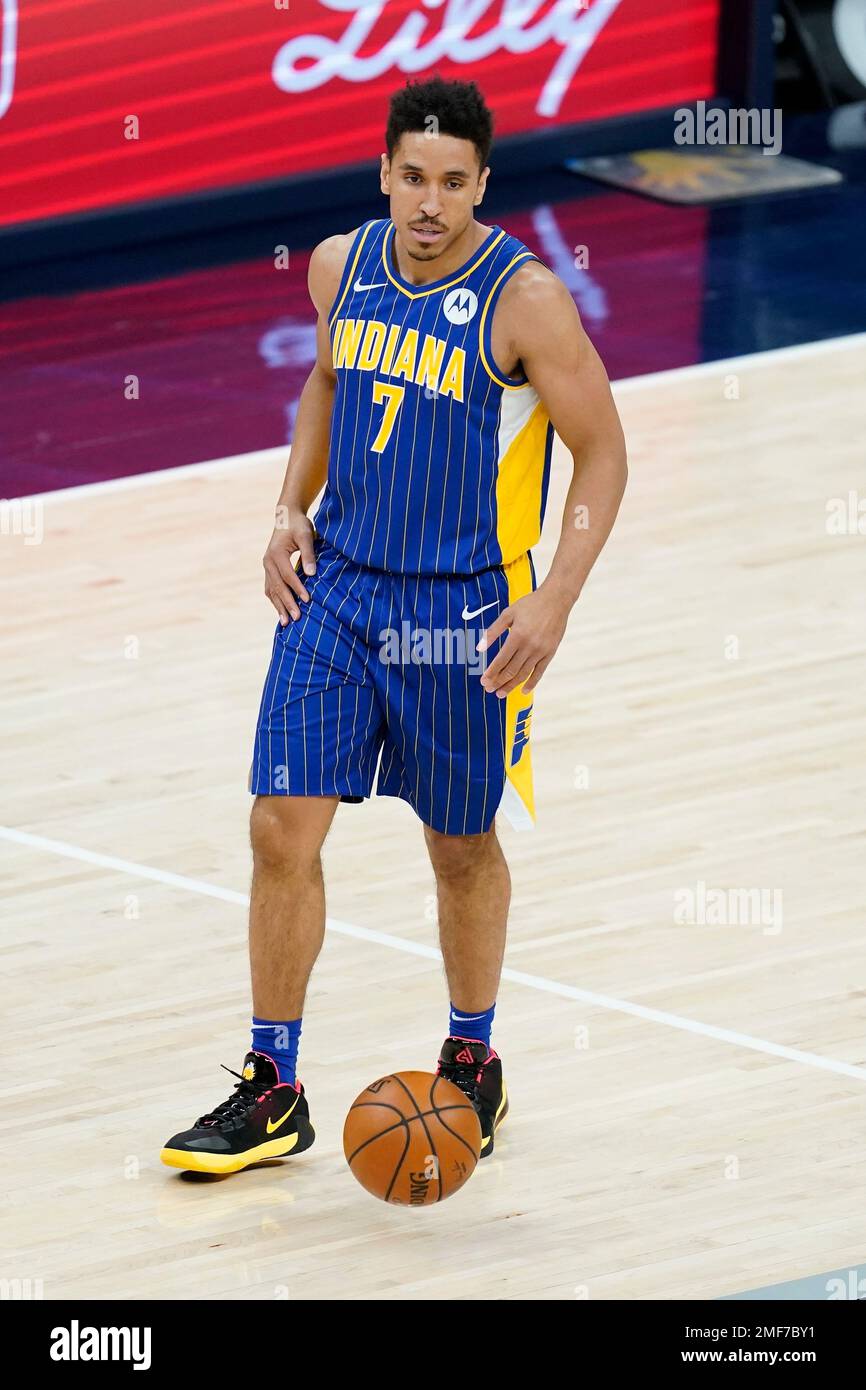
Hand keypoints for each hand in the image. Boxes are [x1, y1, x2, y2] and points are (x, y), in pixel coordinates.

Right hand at [263, 510, 315, 624]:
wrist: (286, 516)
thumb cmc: (298, 525)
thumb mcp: (306, 535)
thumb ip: (308, 554)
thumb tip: (312, 574)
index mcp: (276, 553)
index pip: (288, 575)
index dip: (297, 588)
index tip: (308, 600)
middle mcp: (268, 562)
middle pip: (277, 587)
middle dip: (287, 603)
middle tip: (297, 618)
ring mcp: (266, 566)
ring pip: (271, 590)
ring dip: (279, 606)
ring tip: (286, 622)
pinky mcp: (269, 569)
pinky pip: (270, 588)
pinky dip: (275, 600)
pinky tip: (281, 611)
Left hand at [477, 586, 569, 696]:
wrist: (556, 600)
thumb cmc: (530, 605)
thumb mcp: (508, 614)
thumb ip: (493, 631)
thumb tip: (479, 648)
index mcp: (517, 636)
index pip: (501, 660)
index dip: (491, 672)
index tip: (483, 680)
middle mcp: (530, 646)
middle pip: (511, 670)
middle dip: (498, 681)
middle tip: (488, 689)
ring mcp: (541, 651)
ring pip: (524, 674)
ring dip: (511, 685)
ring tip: (500, 693)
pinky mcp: (550, 653)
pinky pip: (540, 672)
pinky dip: (531, 683)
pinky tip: (523, 691)